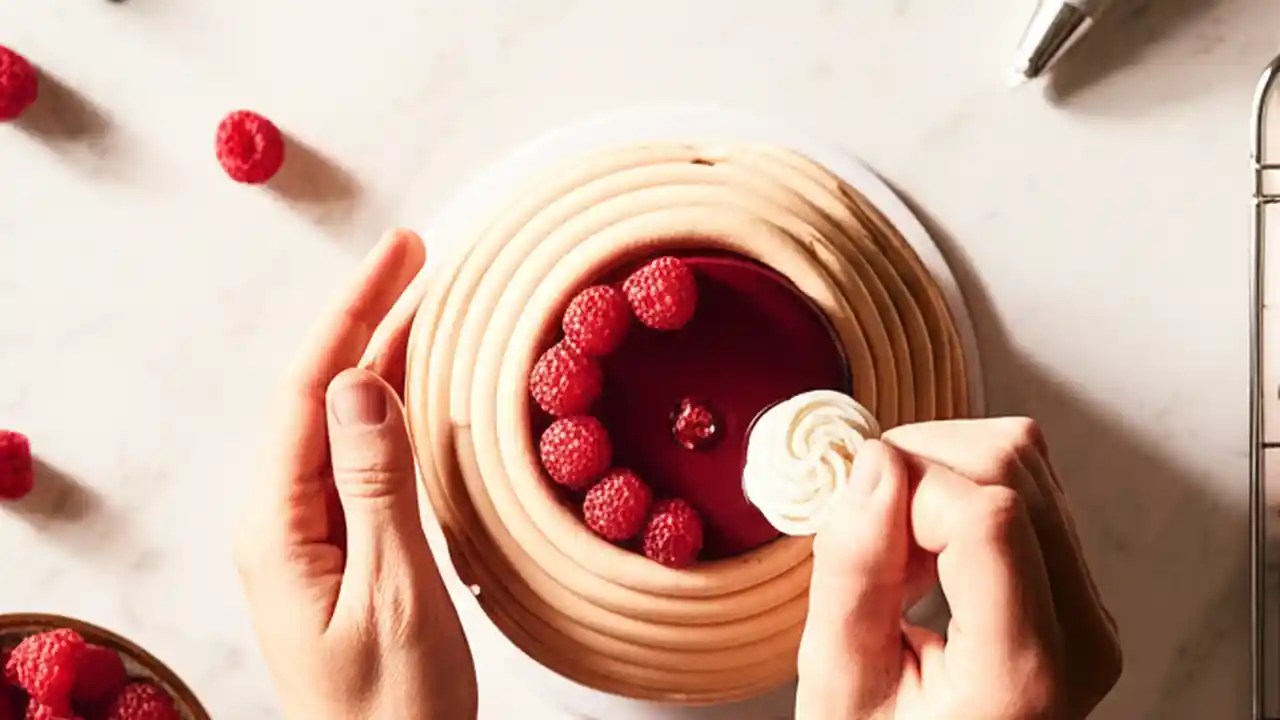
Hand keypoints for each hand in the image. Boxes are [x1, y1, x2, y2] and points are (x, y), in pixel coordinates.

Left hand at [234, 230, 476, 719]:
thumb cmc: (394, 708)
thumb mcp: (393, 595)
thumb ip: (376, 486)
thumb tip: (359, 383)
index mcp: (280, 528)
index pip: (308, 391)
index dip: (354, 312)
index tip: (401, 252)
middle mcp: (281, 522)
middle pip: (315, 394)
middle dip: (364, 318)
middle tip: (418, 252)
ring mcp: (306, 535)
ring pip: (337, 422)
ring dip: (376, 356)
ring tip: (422, 298)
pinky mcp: (336, 549)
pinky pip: (356, 458)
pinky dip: (388, 408)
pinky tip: (413, 384)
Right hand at [796, 419, 1121, 719]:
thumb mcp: (840, 688)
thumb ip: (853, 574)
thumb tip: (873, 463)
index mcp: (1022, 675)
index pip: (988, 515)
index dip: (907, 490)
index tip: (855, 519)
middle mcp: (1080, 634)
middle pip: (1012, 468)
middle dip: (918, 467)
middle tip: (868, 532)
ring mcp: (1089, 608)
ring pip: (1024, 458)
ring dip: (938, 472)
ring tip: (897, 549)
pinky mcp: (1079, 588)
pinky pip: (1030, 483)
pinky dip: (960, 487)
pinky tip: (926, 547)